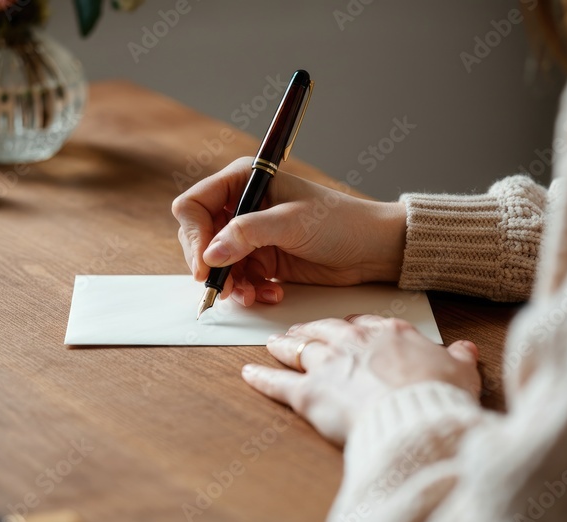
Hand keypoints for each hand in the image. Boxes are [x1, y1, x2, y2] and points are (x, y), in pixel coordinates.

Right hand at [171, 157, 406, 305]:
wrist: (372, 248)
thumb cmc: (340, 222)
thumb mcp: (292, 223)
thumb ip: (247, 234)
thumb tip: (211, 254)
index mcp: (245, 180)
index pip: (196, 205)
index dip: (195, 235)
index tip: (205, 264)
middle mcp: (243, 206)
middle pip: (201, 238)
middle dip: (211, 266)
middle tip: (224, 288)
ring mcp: (251, 235)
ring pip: (218, 264)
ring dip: (231, 284)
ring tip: (252, 295)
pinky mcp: (263, 259)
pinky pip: (239, 279)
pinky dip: (250, 290)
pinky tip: (271, 293)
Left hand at [241, 315, 480, 444]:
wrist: (417, 417)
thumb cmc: (439, 396)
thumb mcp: (461, 371)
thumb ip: (459, 357)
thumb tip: (466, 350)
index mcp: (389, 333)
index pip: (363, 323)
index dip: (350, 327)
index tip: (344, 329)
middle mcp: (354, 343)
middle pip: (325, 331)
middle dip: (310, 330)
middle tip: (299, 331)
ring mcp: (328, 366)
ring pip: (298, 349)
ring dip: (284, 345)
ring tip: (274, 343)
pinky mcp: (310, 394)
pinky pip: (278, 383)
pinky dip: (261, 378)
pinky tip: (248, 373)